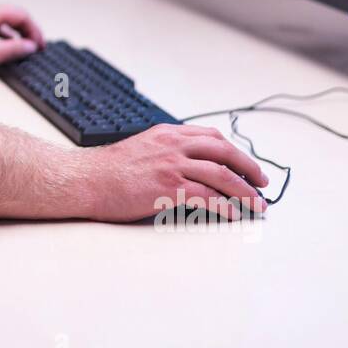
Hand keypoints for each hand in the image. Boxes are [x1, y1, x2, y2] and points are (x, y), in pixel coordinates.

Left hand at [0, 4, 45, 74]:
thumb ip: (11, 49)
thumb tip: (30, 46)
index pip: (21, 14)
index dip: (34, 30)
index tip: (40, 45)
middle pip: (13, 15)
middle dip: (28, 30)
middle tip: (36, 47)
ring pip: (3, 20)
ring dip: (16, 33)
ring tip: (23, 49)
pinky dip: (3, 35)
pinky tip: (4, 48)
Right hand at [81, 124, 268, 221]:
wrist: (85, 179)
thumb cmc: (106, 171)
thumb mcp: (140, 149)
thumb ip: (163, 152)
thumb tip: (183, 167)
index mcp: (166, 134)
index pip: (210, 137)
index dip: (233, 152)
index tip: (245, 164)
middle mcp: (173, 146)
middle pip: (223, 151)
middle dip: (248, 168)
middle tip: (262, 183)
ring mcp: (171, 165)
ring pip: (221, 174)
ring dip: (244, 190)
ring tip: (256, 204)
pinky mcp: (168, 187)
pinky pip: (207, 196)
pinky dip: (225, 205)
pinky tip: (234, 214)